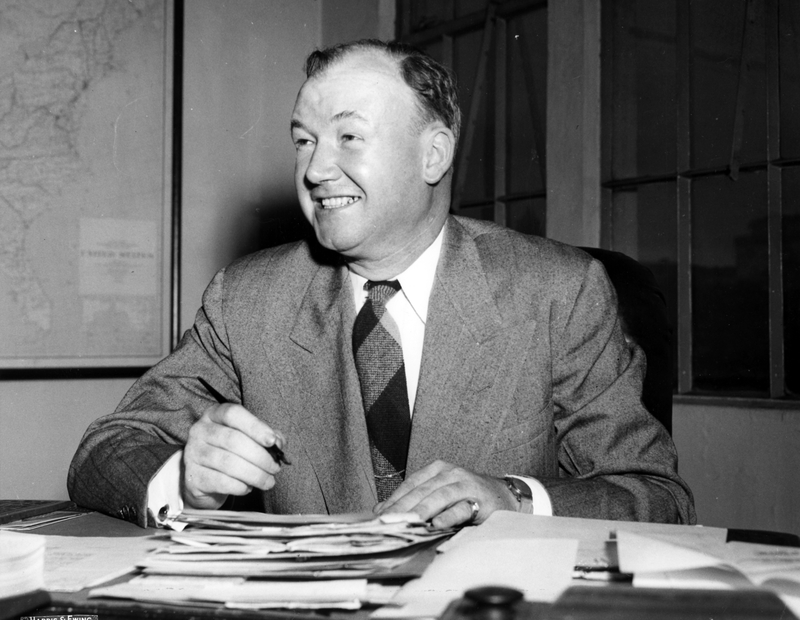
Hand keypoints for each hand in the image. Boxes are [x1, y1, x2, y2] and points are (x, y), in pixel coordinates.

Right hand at [182, 403, 286, 509]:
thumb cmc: (232, 453)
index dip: (255, 426)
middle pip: (233, 440)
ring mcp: (193, 453)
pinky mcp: (192, 477)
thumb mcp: (249, 438)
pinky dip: (240, 486)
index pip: (233, 414)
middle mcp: (200, 430)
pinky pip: (221, 482)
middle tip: (275, 468)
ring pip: (228, 463)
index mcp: (214, 414)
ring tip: (268, 481)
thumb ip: (266, 437)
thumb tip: (278, 443)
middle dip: (260, 457)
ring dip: (254, 474)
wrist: (205, 481)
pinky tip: (248, 488)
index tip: (272, 441)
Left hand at [375, 460, 517, 528]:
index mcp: (437, 469)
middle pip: (422, 490)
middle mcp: (450, 473)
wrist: (504, 496)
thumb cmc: (467, 496)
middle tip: (387, 522)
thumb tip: (381, 510)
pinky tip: (436, 525)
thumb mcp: (440, 494)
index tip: (378, 516)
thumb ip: (415, 499)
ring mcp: (466, 485)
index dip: (394, 499)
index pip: (411, 484)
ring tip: (407, 522)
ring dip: (422, 510)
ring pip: (439, 496)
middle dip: (402, 507)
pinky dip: (448, 516)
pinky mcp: (480, 500)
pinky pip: (461, 509)